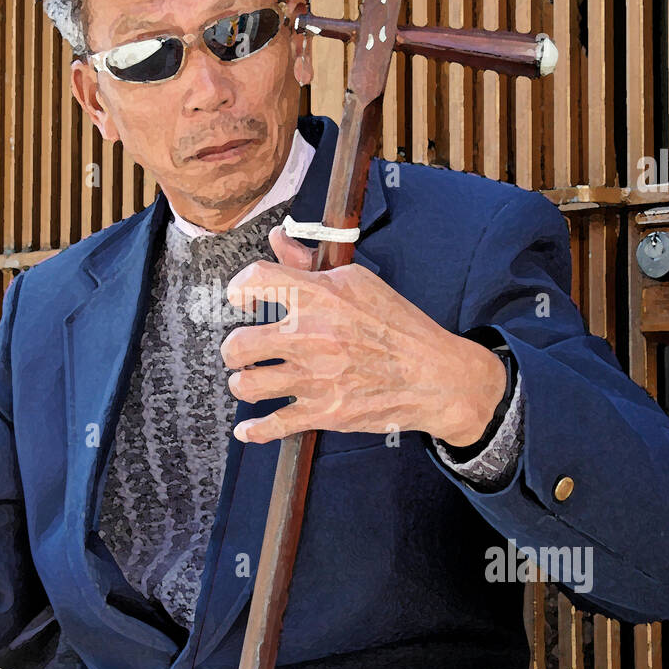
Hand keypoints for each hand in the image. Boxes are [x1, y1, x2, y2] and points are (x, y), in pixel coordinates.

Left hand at [221, 226, 507, 445]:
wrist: (434, 375)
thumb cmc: (397, 325)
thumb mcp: (357, 282)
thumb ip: (309, 264)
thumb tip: (276, 239)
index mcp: (319, 297)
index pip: (255, 280)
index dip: (238, 289)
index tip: (241, 299)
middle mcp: (311, 336)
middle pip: (238, 344)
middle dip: (234, 350)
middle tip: (243, 351)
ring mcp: (315, 377)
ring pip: (247, 385)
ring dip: (243, 384)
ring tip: (252, 380)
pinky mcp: (324, 412)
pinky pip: (273, 425)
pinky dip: (255, 430)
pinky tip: (248, 428)